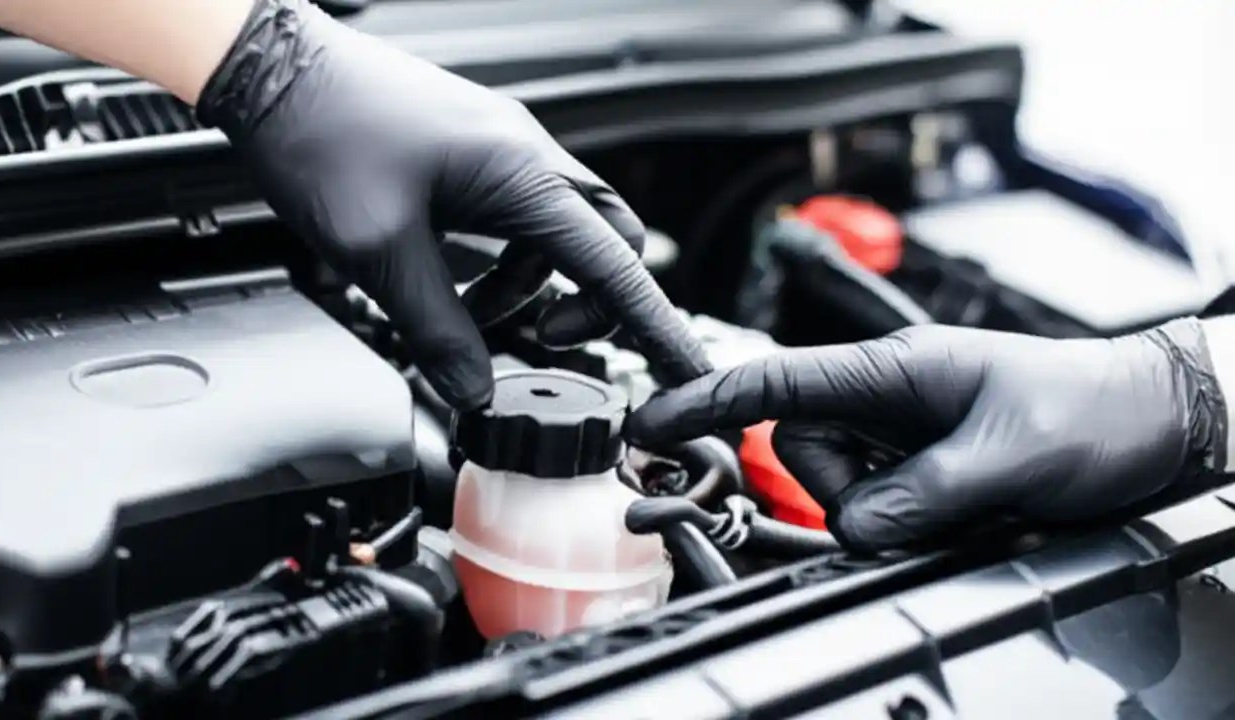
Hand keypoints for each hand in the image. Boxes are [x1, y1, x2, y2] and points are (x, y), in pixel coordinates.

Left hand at [196, 0, 709, 408]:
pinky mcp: (475, 154)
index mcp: (521, 174)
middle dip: (589, 302)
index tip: (687, 370)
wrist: (273, 70)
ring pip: (558, 235)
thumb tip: (473, 387)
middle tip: (544, 339)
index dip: (656, 327)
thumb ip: (437, 329)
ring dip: (530, 287)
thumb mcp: (378, 253)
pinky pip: (519, 218)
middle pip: (605, 242)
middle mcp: (526, 155)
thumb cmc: (322, 135)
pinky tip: (453, 282)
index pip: (615, 265)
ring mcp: (503, 150)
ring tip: (471, 315)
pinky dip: (502, 263)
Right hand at [626, 319, 1227, 551]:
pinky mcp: (925, 463)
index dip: (709, 398)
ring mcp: (906, 431)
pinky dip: (903, 517)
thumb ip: (924, 494)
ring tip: (957, 502)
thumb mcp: (1010, 456)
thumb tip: (857, 527)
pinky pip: (880, 499)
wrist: (1158, 420)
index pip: (780, 378)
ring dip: (880, 510)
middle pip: (805, 448)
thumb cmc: (1094, 410)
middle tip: (912, 509)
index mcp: (897, 368)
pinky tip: (956, 507)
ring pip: (842, 483)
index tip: (653, 419)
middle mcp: (891, 396)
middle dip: (838, 490)